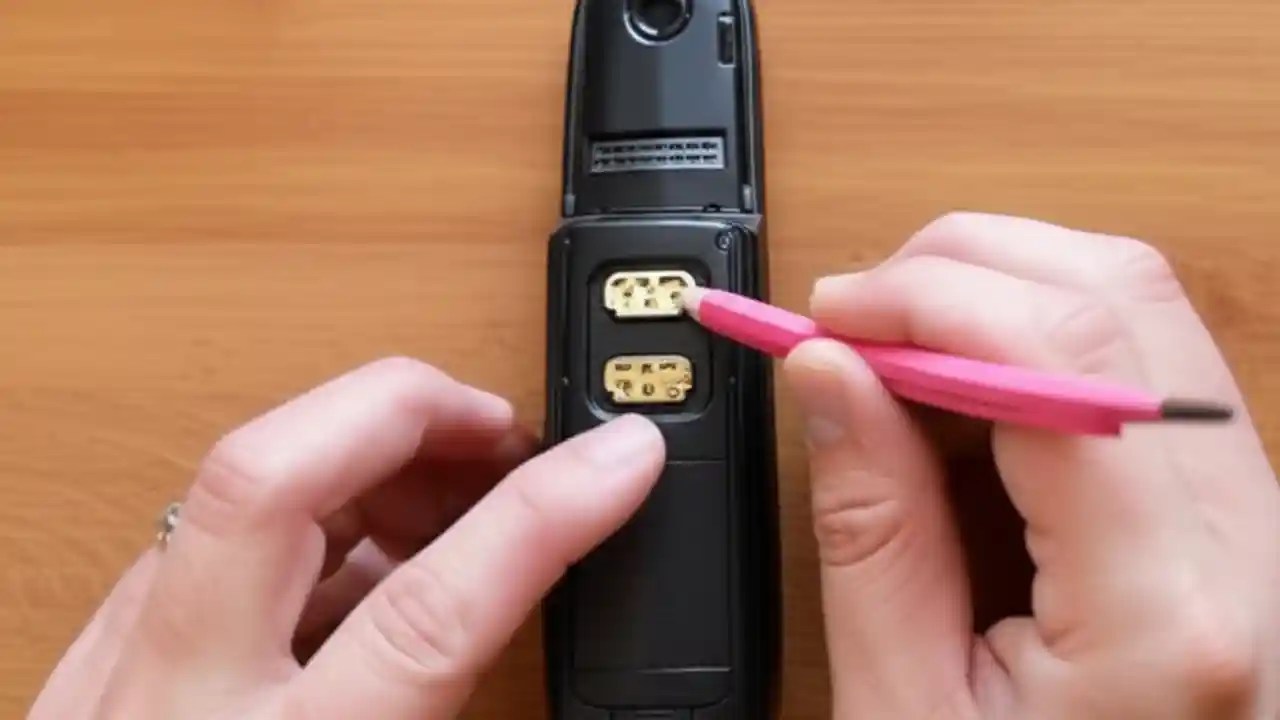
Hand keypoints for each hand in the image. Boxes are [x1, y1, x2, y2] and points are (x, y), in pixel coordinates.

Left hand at [28, 357, 664, 719]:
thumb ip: (462, 705)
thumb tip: (539, 604)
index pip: (424, 613)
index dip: (541, 515)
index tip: (622, 459)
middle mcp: (177, 702)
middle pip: (268, 480)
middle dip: (398, 412)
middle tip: (497, 429)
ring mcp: (120, 668)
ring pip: (233, 485)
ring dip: (363, 455)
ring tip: (453, 491)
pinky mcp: (101, 652)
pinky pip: (216, 532)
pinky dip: (317, 511)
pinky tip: (374, 547)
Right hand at [784, 213, 1279, 718]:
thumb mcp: (908, 711)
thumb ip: (870, 531)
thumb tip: (828, 375)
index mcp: (1164, 605)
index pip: (1056, 355)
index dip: (922, 298)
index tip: (822, 316)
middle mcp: (1249, 542)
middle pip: (1118, 294)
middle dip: (960, 269)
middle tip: (850, 319)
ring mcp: (1260, 522)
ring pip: (1140, 313)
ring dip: (998, 297)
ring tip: (895, 351)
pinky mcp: (1240, 517)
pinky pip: (1144, 371)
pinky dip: (1036, 346)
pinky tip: (960, 393)